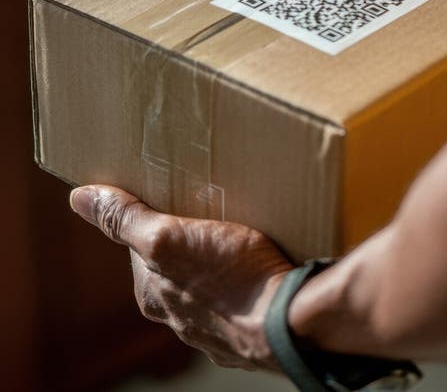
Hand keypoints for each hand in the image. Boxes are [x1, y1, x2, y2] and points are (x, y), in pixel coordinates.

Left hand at [69, 185, 291, 369]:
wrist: (290, 322)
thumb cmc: (231, 278)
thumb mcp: (169, 238)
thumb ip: (126, 220)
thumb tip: (80, 197)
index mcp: (154, 295)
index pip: (142, 243)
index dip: (158, 215)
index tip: (178, 195)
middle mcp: (178, 317)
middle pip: (176, 262)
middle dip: (192, 237)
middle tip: (215, 209)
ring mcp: (215, 326)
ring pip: (209, 280)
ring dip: (221, 258)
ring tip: (244, 233)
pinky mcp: (250, 325)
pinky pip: (241, 294)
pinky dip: (247, 277)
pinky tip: (262, 263)